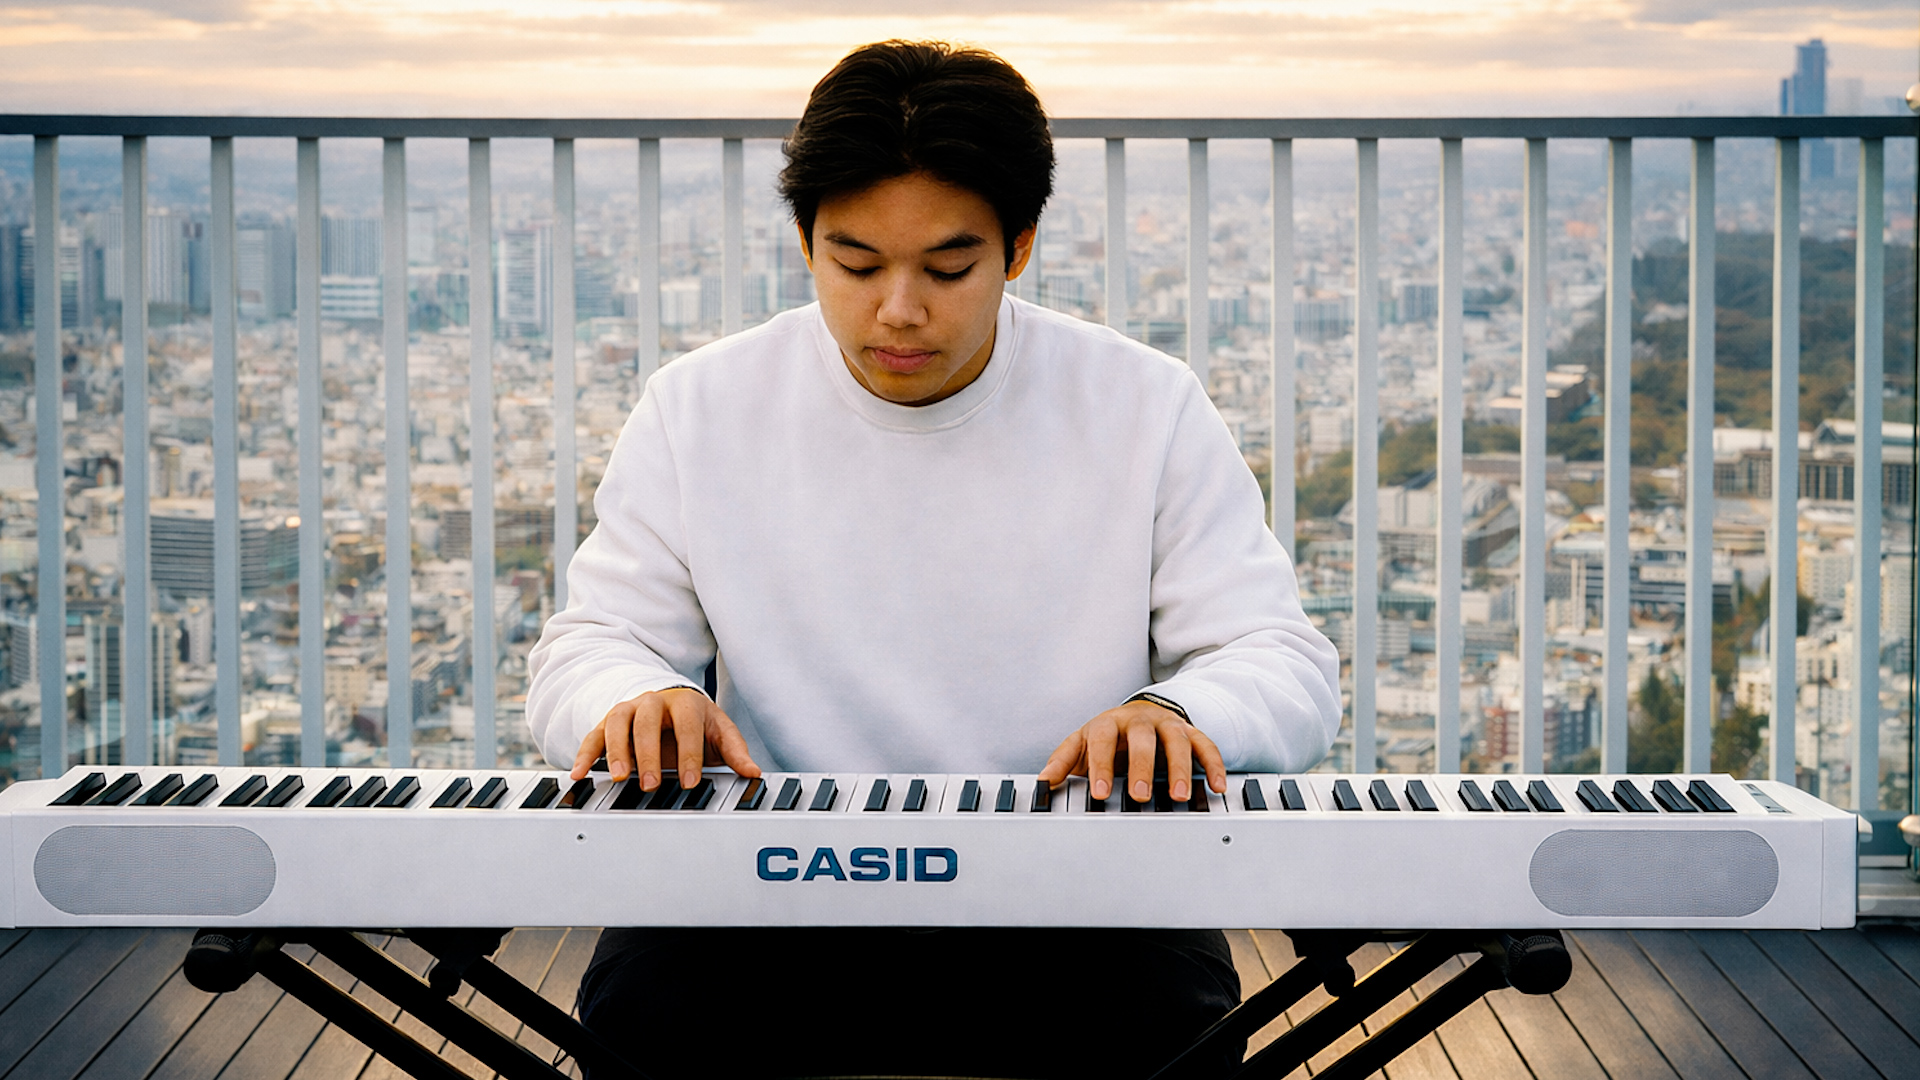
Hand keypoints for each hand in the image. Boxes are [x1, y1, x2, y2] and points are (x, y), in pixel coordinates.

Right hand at [570, 687, 761, 789]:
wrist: (672, 703)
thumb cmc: (697, 722)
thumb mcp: (719, 733)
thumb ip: (734, 752)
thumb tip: (752, 772)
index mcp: (686, 703)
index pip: (687, 725)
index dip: (689, 753)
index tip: (690, 780)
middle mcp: (654, 702)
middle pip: (647, 722)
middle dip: (649, 754)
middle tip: (652, 784)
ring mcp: (629, 710)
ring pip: (617, 724)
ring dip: (616, 752)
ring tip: (620, 778)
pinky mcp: (608, 722)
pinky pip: (594, 735)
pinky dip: (585, 754)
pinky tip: (579, 774)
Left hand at [1037, 699, 1225, 803]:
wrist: (1137, 714)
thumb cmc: (1107, 735)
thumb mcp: (1081, 745)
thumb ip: (1064, 762)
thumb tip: (1043, 782)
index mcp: (1108, 723)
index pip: (1102, 738)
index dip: (1101, 764)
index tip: (1101, 792)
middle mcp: (1138, 720)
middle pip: (1142, 737)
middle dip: (1142, 766)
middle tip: (1140, 795)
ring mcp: (1166, 724)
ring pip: (1176, 740)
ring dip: (1180, 767)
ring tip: (1180, 795)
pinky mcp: (1190, 732)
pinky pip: (1205, 745)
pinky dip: (1213, 764)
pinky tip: (1217, 785)